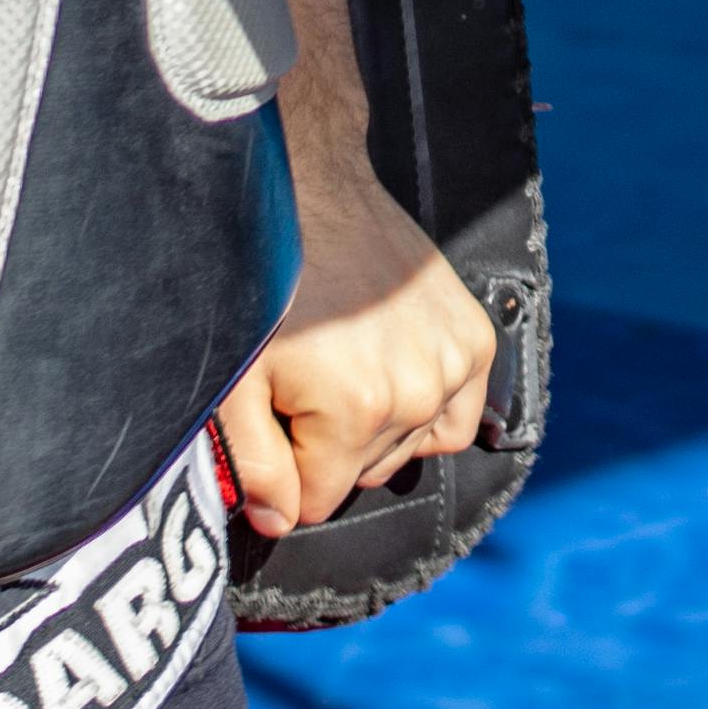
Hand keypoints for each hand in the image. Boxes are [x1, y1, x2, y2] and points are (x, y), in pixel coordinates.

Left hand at [214, 0, 493, 540]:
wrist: (313, 187)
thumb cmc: (264, 280)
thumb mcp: (233, 379)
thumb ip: (252, 464)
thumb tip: (278, 521)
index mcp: (356, 408)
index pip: (315, 502)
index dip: (281, 472)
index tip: (269, 419)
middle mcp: (418, 391)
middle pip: (360, 476)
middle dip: (323, 447)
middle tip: (298, 382)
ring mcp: (453, 363)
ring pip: (405, 450)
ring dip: (372, 430)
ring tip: (339, 370)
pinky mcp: (474, 338)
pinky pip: (455, 418)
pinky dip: (424, 412)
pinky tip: (387, 376)